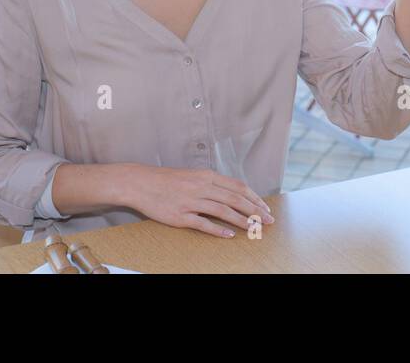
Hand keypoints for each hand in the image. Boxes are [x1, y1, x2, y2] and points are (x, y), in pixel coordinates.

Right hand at [127, 165, 273, 236]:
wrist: (141, 183)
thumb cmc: (168, 180)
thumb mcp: (194, 176)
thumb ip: (213, 184)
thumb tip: (234, 194)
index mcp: (207, 176)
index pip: (238, 187)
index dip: (255, 198)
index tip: (266, 208)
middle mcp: (202, 187)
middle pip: (235, 199)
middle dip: (255, 211)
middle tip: (268, 221)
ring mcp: (191, 201)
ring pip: (223, 211)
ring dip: (242, 221)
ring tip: (254, 229)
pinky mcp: (180, 216)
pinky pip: (203, 224)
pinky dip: (218, 230)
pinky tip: (229, 235)